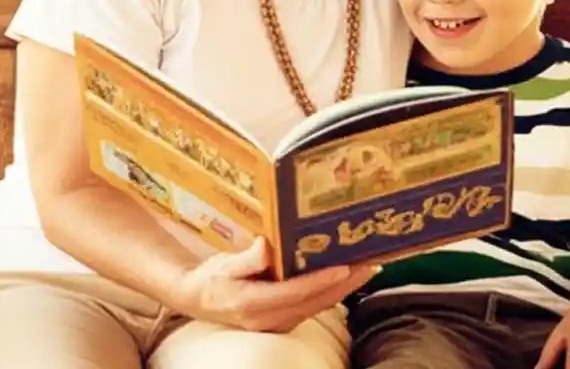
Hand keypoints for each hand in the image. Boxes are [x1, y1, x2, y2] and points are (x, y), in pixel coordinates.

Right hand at [171, 236, 377, 332]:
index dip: (322, 280)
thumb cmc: (211, 277)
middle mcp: (270, 319)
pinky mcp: (285, 320)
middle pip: (316, 301)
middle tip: (371, 262)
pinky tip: (348, 277)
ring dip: (345, 288)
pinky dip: (333, 291)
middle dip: (347, 283)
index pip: (296, 292)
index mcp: (254, 303)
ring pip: (319, 305)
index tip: (345, 266)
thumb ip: (247, 258)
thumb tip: (267, 245)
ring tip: (368, 267)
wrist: (197, 299)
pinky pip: (314, 307)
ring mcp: (279, 323)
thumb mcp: (223, 264)